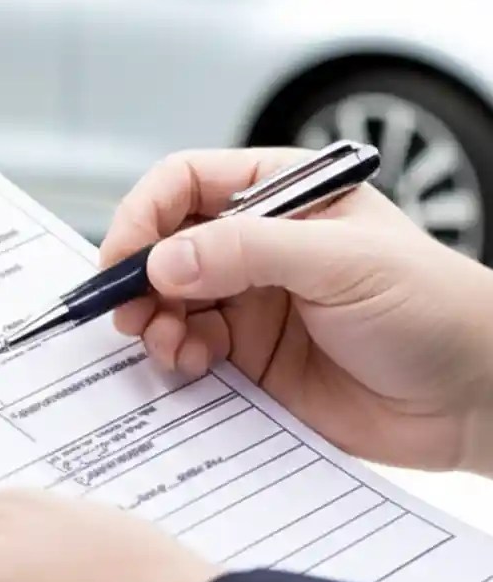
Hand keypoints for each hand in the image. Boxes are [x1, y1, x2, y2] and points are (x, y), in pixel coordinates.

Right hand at [99, 148, 492, 474]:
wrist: (475, 397)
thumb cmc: (434, 307)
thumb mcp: (341, 261)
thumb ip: (247, 252)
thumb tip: (162, 260)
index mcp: (279, 195)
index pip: (184, 184)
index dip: (143, 215)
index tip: (124, 258)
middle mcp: (255, 245)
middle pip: (163, 246)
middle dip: (138, 278)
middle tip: (129, 312)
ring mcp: (249, 303)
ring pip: (167, 302)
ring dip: (155, 323)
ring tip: (169, 345)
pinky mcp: (249, 359)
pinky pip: (188, 351)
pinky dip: (176, 357)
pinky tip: (194, 365)